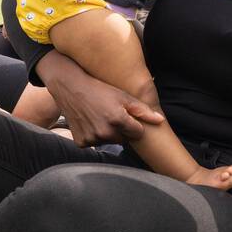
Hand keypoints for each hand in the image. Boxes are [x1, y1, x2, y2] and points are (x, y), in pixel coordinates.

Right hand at [36, 52, 164, 147]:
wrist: (71, 88)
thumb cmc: (100, 90)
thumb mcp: (123, 96)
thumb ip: (143, 110)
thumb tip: (160, 120)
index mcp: (117, 120)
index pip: (138, 133)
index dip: (135, 124)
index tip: (127, 116)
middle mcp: (104, 132)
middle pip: (123, 139)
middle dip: (122, 130)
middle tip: (112, 114)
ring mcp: (91, 138)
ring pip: (109, 141)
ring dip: (108, 133)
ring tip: (100, 117)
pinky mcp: (81, 142)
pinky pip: (95, 143)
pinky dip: (94, 135)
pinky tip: (91, 122)